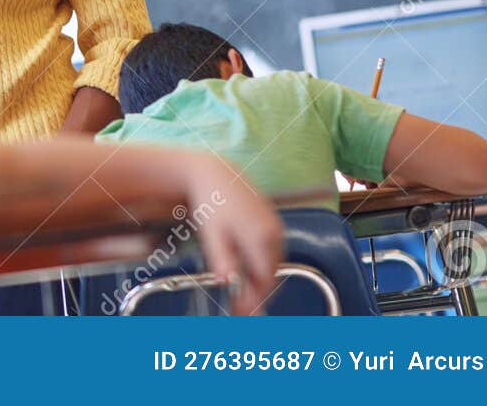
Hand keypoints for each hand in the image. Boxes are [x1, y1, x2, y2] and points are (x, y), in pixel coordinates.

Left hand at [183, 159, 283, 314]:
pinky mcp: (272, 223)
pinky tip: (245, 273)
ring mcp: (276, 227)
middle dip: (256, 295)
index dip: (254, 300)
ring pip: (271, 265)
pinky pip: (270, 253)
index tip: (241, 313)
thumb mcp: (212, 234)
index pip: (264, 281)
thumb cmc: (211, 202)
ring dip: (258, 282)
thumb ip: (222, 260)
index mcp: (262, 238)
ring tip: (240, 295)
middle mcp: (275, 234)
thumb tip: (227, 283)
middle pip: (270, 276)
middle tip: (239, 310)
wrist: (214, 173)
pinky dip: (259, 266)